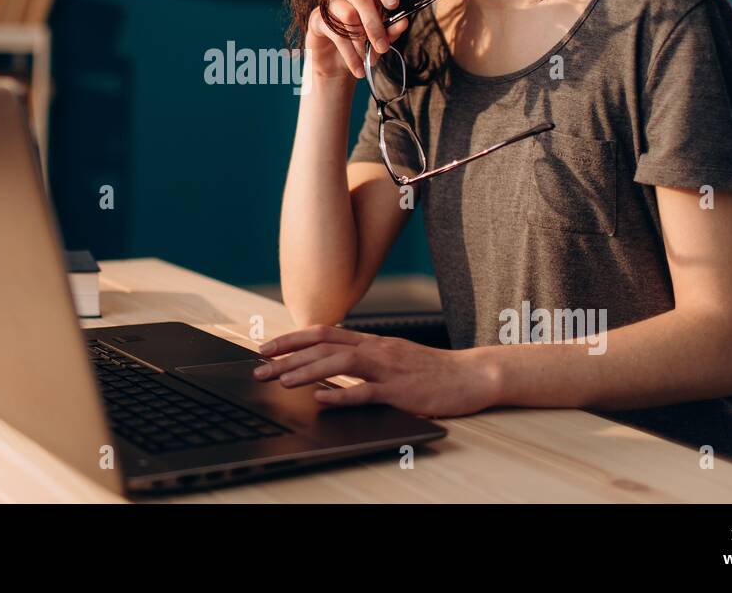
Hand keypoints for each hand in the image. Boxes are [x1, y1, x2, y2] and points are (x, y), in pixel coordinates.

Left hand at [253, 325, 501, 417]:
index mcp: (371, 342)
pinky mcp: (401, 391)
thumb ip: (363, 357)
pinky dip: (342, 394)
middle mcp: (376, 349)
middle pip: (324, 346)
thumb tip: (329, 362)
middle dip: (288, 356)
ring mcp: (388, 369)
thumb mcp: (392, 356)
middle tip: (259, 367)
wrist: (471, 375)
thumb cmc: (430, 370)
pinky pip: (367, 392)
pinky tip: (322, 398)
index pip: (323, 332)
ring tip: (282, 380)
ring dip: (308, 371)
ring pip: (341, 362)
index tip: (266, 347)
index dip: (292, 338)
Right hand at [304, 0, 409, 83]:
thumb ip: (391, 30)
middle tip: (383, 48)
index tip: (394, 5)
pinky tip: (358, 68)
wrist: (338, 66)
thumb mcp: (380, 39)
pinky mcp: (317, 19)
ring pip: (348, 14)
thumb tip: (403, 22)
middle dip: (375, 25)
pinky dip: (350, 55)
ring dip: (361, 42)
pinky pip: (335, 33)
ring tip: (368, 60)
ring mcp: (331, 4)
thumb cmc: (362, 45)